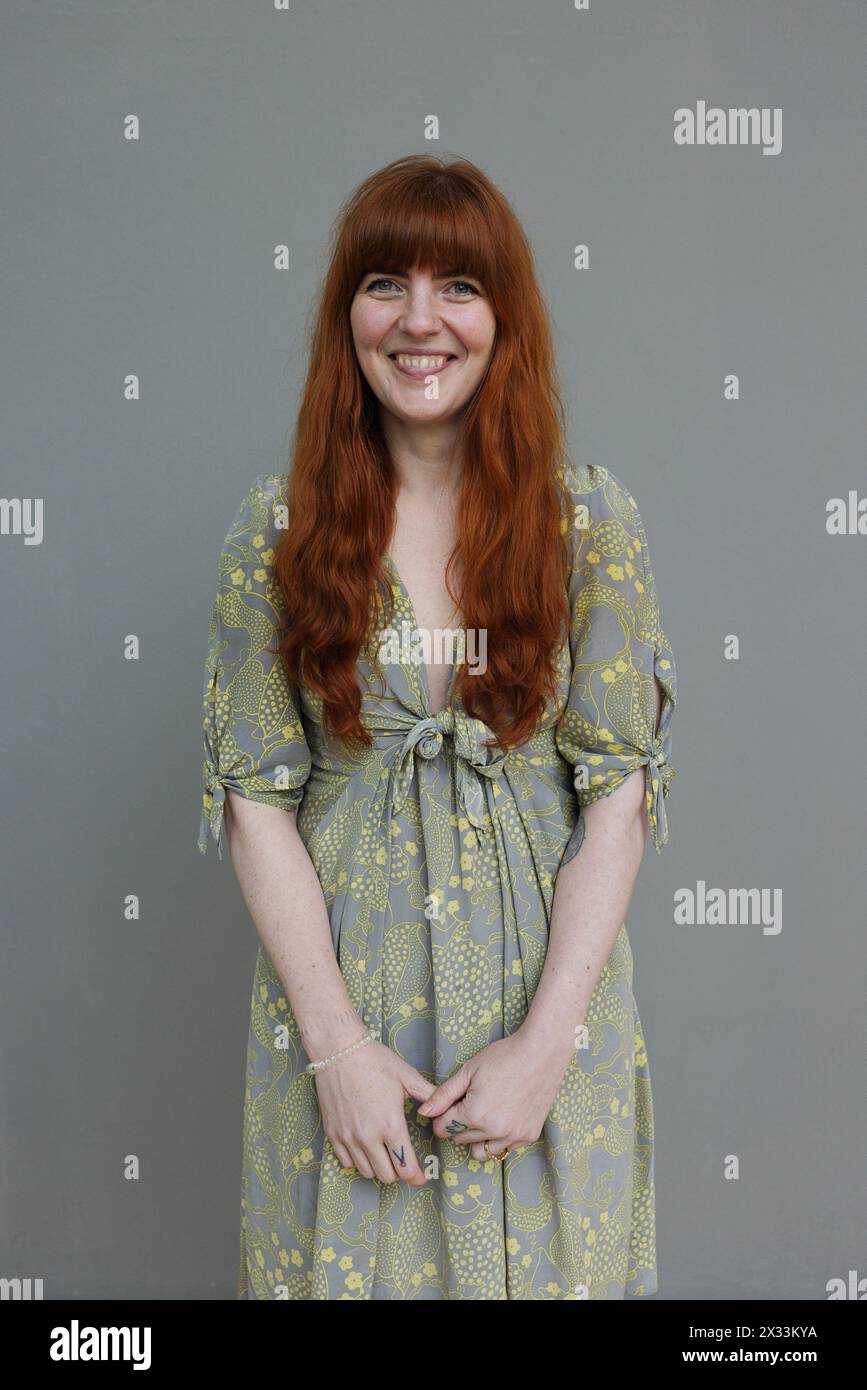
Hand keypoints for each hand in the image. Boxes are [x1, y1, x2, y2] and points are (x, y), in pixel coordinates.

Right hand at [314, 1041, 434, 1185]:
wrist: (338, 1051)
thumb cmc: (375, 1061)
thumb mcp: (407, 1076)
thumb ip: (429, 1096)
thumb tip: (444, 1110)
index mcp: (391, 1125)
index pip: (406, 1167)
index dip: (416, 1177)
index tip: (421, 1177)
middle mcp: (369, 1137)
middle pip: (387, 1176)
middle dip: (399, 1172)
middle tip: (403, 1161)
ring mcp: (348, 1137)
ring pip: (366, 1172)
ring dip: (378, 1167)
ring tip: (384, 1154)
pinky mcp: (333, 1134)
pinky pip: (346, 1162)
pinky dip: (357, 1161)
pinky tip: (364, 1148)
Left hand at [417, 1031, 572, 1159]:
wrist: (542, 1053)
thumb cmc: (504, 1056)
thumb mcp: (469, 1070)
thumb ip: (443, 1095)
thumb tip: (423, 1112)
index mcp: (474, 1114)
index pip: (443, 1129)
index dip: (442, 1115)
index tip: (450, 1103)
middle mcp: (494, 1131)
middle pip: (460, 1139)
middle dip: (458, 1124)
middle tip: (468, 1102)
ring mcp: (513, 1136)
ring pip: (480, 1151)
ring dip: (476, 1137)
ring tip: (483, 1114)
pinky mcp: (528, 1136)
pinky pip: (503, 1149)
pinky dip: (497, 1138)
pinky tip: (501, 1116)